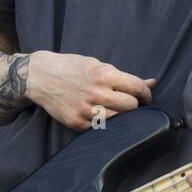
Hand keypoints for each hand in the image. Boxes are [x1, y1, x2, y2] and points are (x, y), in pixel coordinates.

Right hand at [25, 51, 156, 130]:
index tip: (147, 96)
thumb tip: (151, 82)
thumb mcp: (97, 64)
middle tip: (131, 102)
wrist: (40, 77)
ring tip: (116, 108)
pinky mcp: (78, 123)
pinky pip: (102, 127)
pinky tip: (100, 113)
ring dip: (121, 114)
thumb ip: (124, 76)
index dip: (146, 93)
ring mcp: (86, 111)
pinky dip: (105, 121)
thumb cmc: (71, 67)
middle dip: (134, 104)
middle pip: (131, 106)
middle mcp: (96, 94)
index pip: (137, 88)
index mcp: (103, 75)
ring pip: (119, 120)